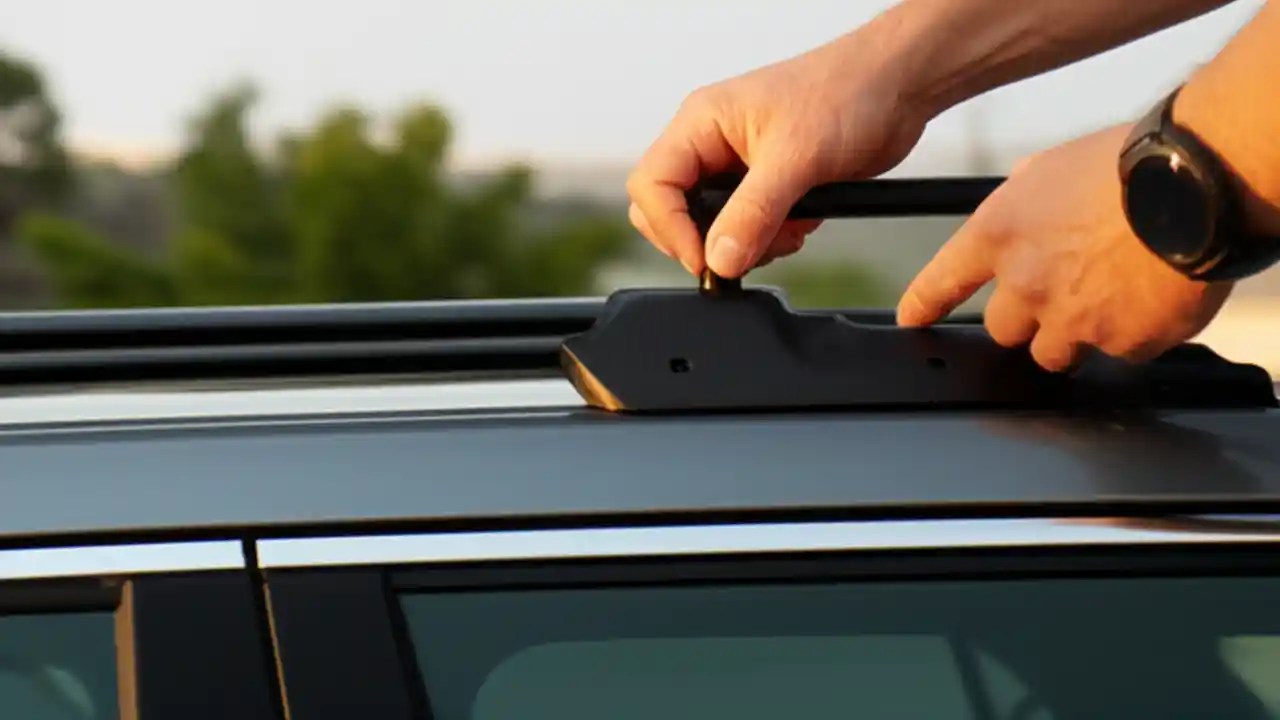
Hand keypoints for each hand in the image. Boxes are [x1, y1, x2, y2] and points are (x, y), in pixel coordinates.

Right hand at [626, 31, 928, 277]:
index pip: (652, 184)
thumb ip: (753, 213)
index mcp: (701, 123)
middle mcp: (711, 145)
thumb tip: (720, 260)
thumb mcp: (796, 157)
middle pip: (670, 210)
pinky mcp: (765, 185)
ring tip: (787, 231)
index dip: (670, 228)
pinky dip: (769, 239)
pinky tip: (800, 224)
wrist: (898, 87)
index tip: (705, 259)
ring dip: (744, 243)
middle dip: (705, 241)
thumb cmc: (847, 92)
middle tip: (743, 252)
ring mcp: (736, 167)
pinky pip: (745, 228)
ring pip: (710, 226)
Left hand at [897, 123, 1233, 371]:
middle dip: (1029, 317)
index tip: (913, 319)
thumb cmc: (1128, 164)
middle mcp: (1025, 285)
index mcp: (999, 236)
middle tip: (1067, 290)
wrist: (1193, 184)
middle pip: (1004, 330)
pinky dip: (1132, 334)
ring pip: (1054, 352)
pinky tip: (1151, 298)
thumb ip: (1025, 193)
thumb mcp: (1055, 166)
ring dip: (1074, 334)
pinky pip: (1118, 352)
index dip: (924, 304)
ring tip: (1110, 297)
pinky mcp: (1119, 343)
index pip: (942, 281)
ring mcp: (1070, 320)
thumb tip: (1021, 194)